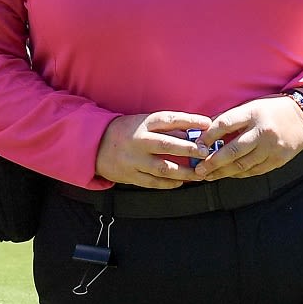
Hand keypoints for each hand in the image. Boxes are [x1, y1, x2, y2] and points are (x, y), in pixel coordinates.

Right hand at [95, 112, 211, 187]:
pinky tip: (181, 182)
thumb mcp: (142, 123)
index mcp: (142, 124)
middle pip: (167, 145)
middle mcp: (139, 141)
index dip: (189, 121)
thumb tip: (192, 133)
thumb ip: (165, 128)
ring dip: (184, 172)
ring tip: (198, 174)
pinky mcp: (130, 176)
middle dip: (189, 149)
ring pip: (163, 168)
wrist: (95, 147)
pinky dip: (169, 183)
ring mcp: (134, 160)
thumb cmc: (126, 132)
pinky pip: (153, 182)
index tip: (207, 123)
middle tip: (205, 153)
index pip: (169, 120)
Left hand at [192, 96, 302, 180]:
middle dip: (213, 162)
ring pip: (242, 165)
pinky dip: (238, 174)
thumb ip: (229, 119)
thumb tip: (204, 132)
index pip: (225, 124)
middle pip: (233, 150)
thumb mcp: (251, 107)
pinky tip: (227, 174)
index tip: (197, 145)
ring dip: (223, 172)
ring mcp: (271, 148)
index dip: (208, 136)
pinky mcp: (277, 160)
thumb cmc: (271, 111)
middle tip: (199, 169)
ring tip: (208, 175)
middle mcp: (263, 131)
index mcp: (253, 113)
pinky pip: (253, 171)